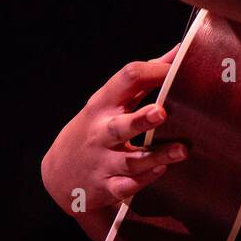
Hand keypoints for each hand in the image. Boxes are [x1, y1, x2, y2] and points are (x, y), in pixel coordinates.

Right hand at [41, 45, 187, 219]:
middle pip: (121, 124)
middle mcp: (102, 132)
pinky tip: (162, 170)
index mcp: (104, 103)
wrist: (60, 174)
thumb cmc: (95, 127)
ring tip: (181, 150)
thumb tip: (178, 53)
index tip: (179, 69)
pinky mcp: (108, 187)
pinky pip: (127, 185)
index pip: (127, 79)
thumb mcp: (109, 100)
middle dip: (142, 119)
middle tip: (162, 113)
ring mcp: (104, 161)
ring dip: (157, 155)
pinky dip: (144, 179)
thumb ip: (144, 78)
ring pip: (131, 160)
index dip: (154, 72)